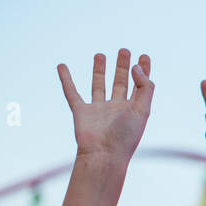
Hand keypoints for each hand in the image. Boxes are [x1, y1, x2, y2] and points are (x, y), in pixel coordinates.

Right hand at [57, 49, 153, 163]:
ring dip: (100, 70)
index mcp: (134, 109)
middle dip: (122, 67)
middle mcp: (117, 108)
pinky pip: (71, 92)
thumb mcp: (142, 110)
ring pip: (99, 85)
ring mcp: (98, 110)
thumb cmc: (126, 136)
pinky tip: (62, 66)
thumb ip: (144, 87)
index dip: (143, 71)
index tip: (144, 56)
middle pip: (121, 83)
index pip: (140, 86)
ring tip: (101, 55)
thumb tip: (136, 66)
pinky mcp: (81, 112)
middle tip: (124, 50)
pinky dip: (66, 79)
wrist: (103, 155)